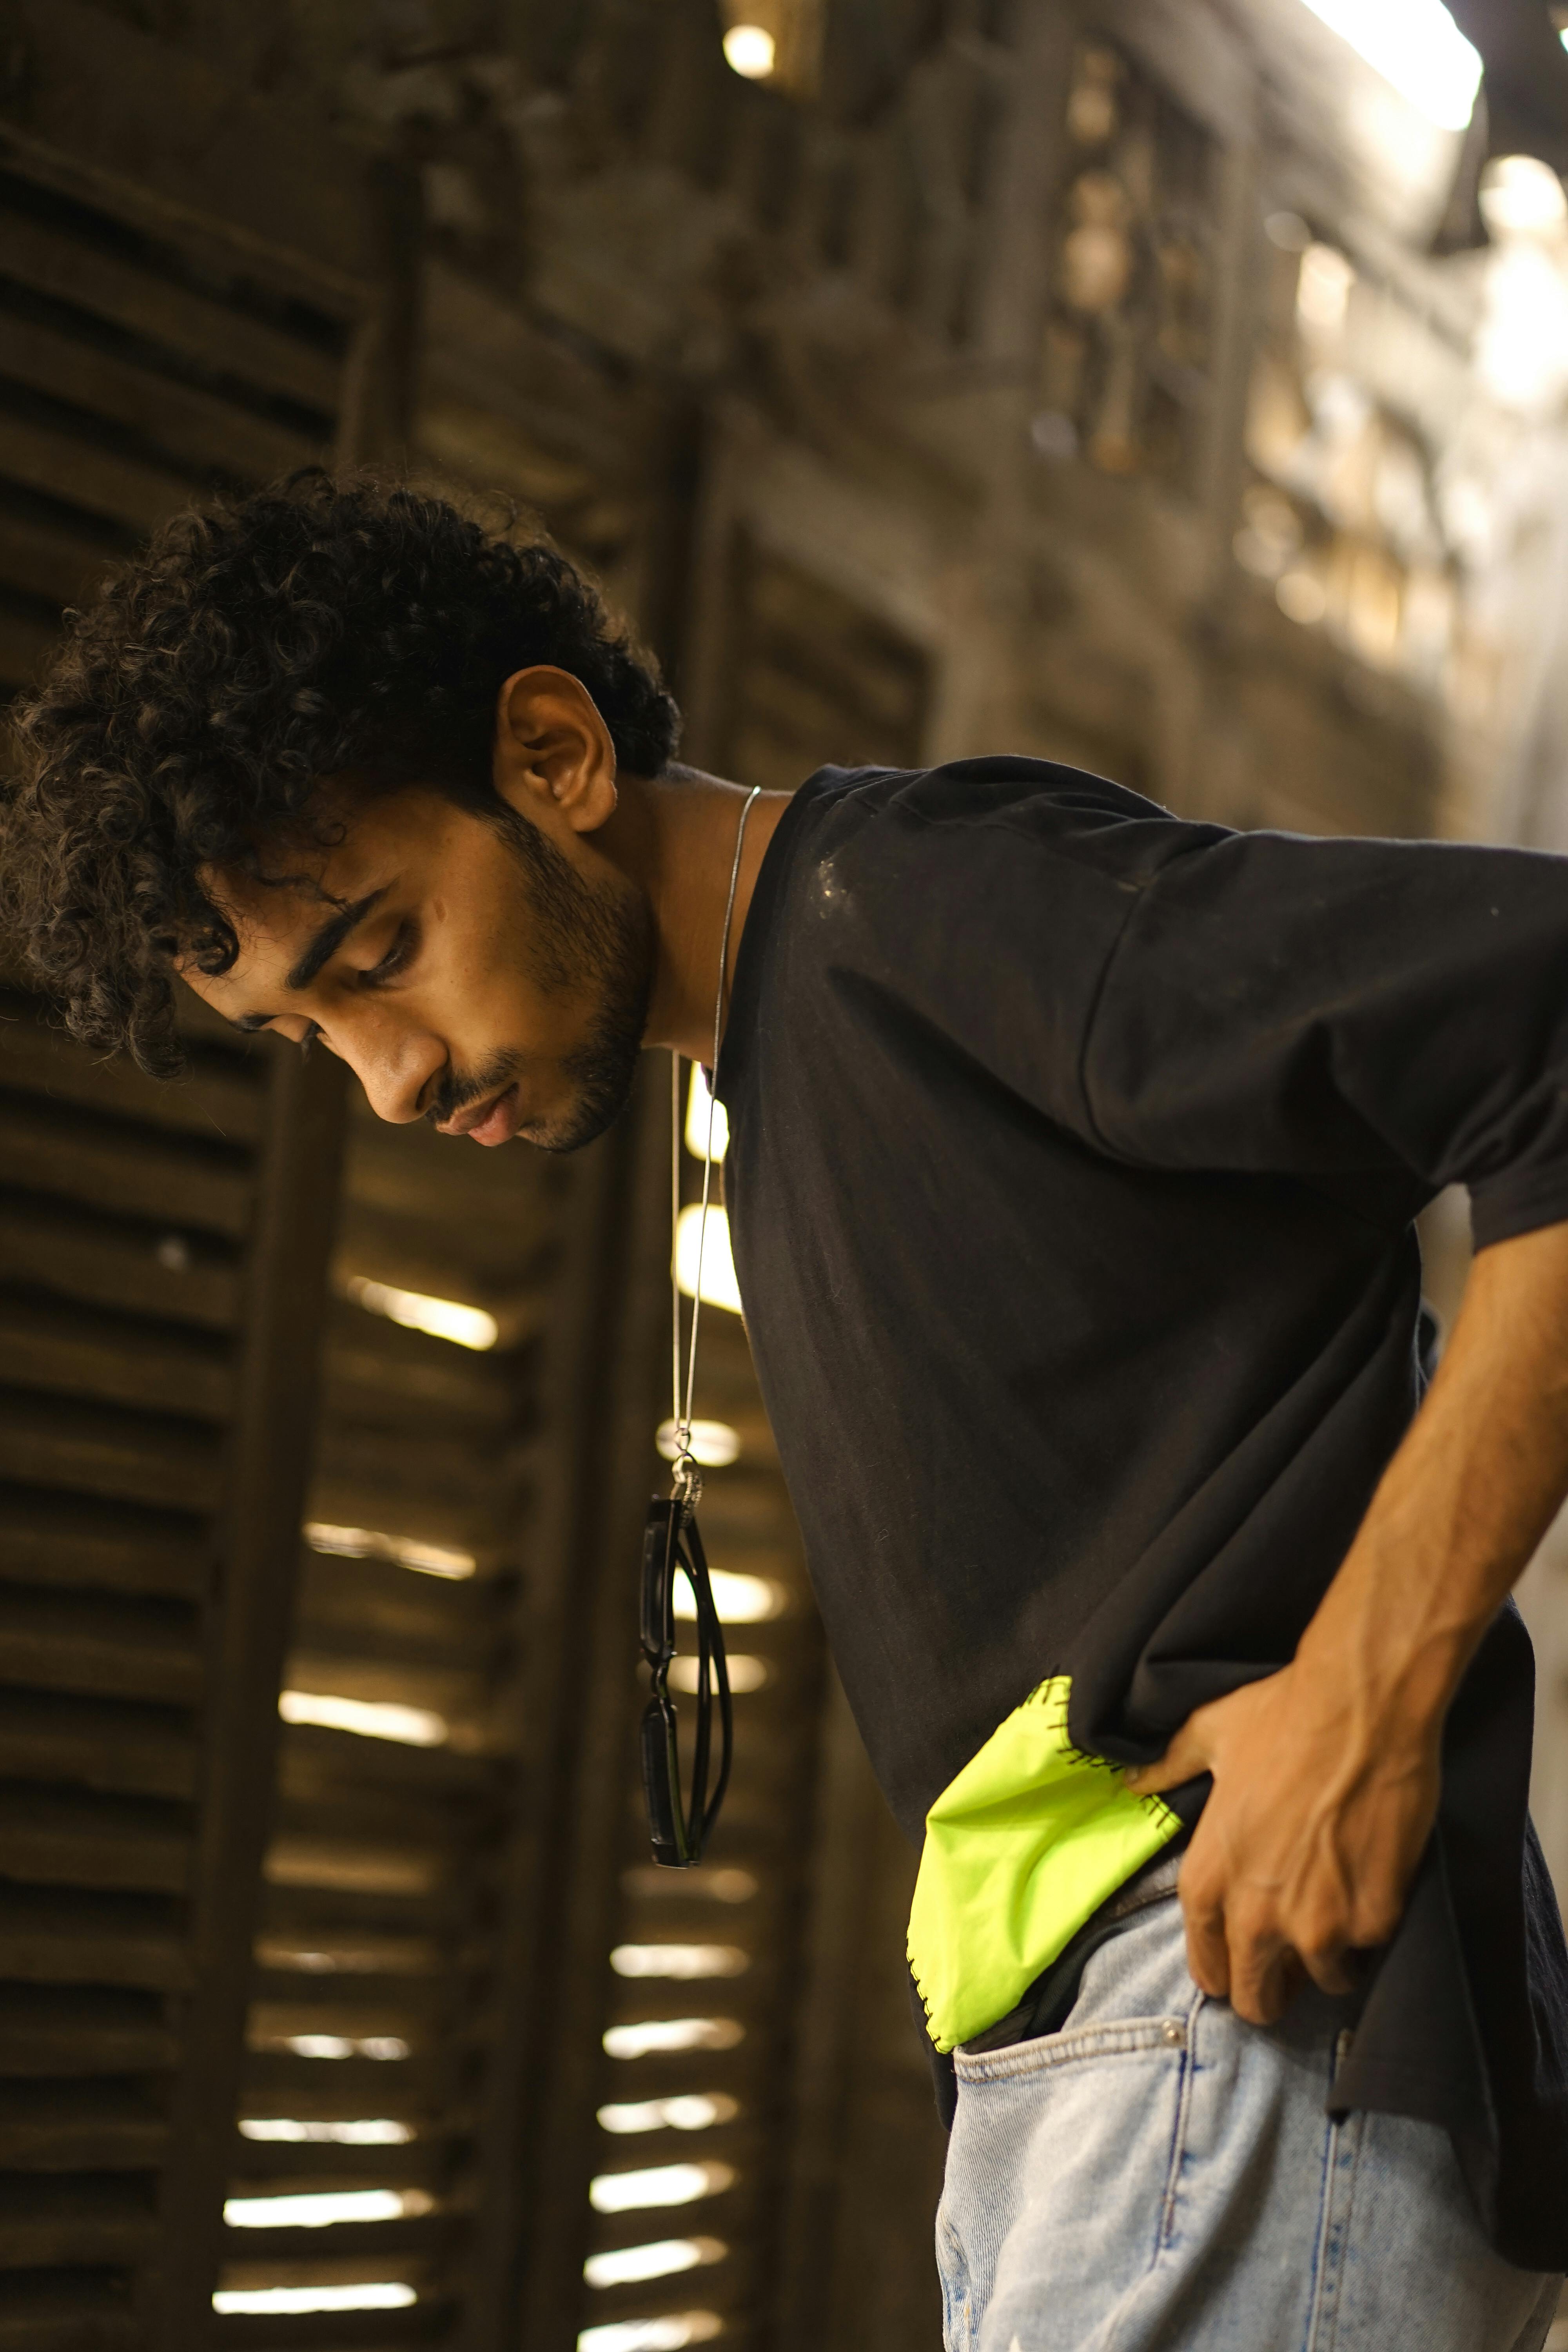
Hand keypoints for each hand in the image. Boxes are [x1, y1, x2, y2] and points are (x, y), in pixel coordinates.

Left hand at [1124, 1662, 1440, 2024]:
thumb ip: (1167, 1766)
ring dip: (1328, 1957)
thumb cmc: (1281, 1717)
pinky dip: (1370, 1926)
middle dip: (1273, 1988)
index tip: (1241, 1963)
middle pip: (1257, 2000)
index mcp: (1208, 1880)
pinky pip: (1369, 1948)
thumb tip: (1133, 1780)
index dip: (1225, 1971)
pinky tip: (1370, 1886)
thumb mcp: (1208, 1735)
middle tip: (1291, 1962)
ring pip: (1321, 1981)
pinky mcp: (1373, 1921)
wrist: (1360, 1708)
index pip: (1207, 1968)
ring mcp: (1318, 1926)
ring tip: (1336, 1912)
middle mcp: (1255, 1916)